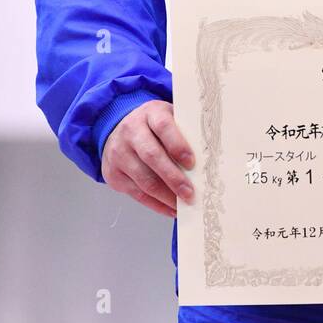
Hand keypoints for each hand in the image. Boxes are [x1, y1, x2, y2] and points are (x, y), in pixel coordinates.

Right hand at [102, 99, 194, 217]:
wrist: (117, 127)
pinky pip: (136, 194)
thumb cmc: (153, 125)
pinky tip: (170, 208)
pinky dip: (155, 204)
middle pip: (152, 156)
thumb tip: (208, 156)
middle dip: (173, 178)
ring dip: (165, 196)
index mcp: (150, 114)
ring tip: (183, 204)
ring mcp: (119, 153)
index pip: (163, 127)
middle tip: (190, 193)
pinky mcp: (113, 174)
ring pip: (143, 179)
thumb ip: (184, 130)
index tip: (192, 163)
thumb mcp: (168, 117)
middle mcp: (131, 132)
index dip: (178, 145)